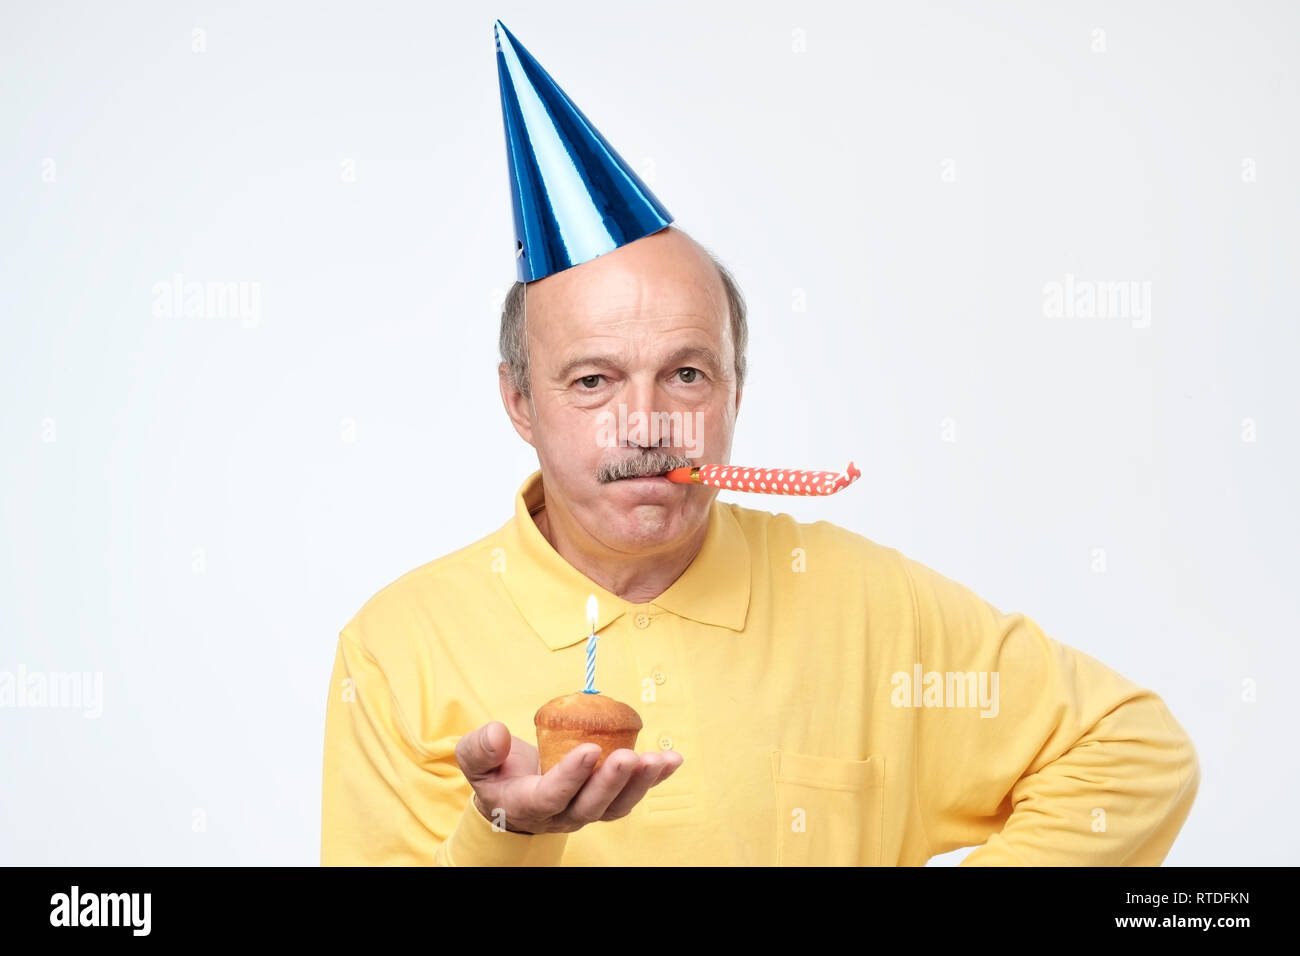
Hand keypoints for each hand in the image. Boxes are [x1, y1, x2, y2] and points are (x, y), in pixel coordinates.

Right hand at [454, 721, 682, 833]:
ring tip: (661, 759)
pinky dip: (653, 779)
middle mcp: (561, 815)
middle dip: (612, 781)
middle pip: (591, 806)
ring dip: (641, 783)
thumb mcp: (475, 759)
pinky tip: (671, 760)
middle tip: (628, 756)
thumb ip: (480, 748)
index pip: (552, 795)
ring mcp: (585, 810)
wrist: (510, 793)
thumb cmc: (495, 773)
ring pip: (616, 806)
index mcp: (528, 804)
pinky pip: (630, 794)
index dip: (572, 775)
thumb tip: (499, 734)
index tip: (589, 749)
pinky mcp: (604, 800)